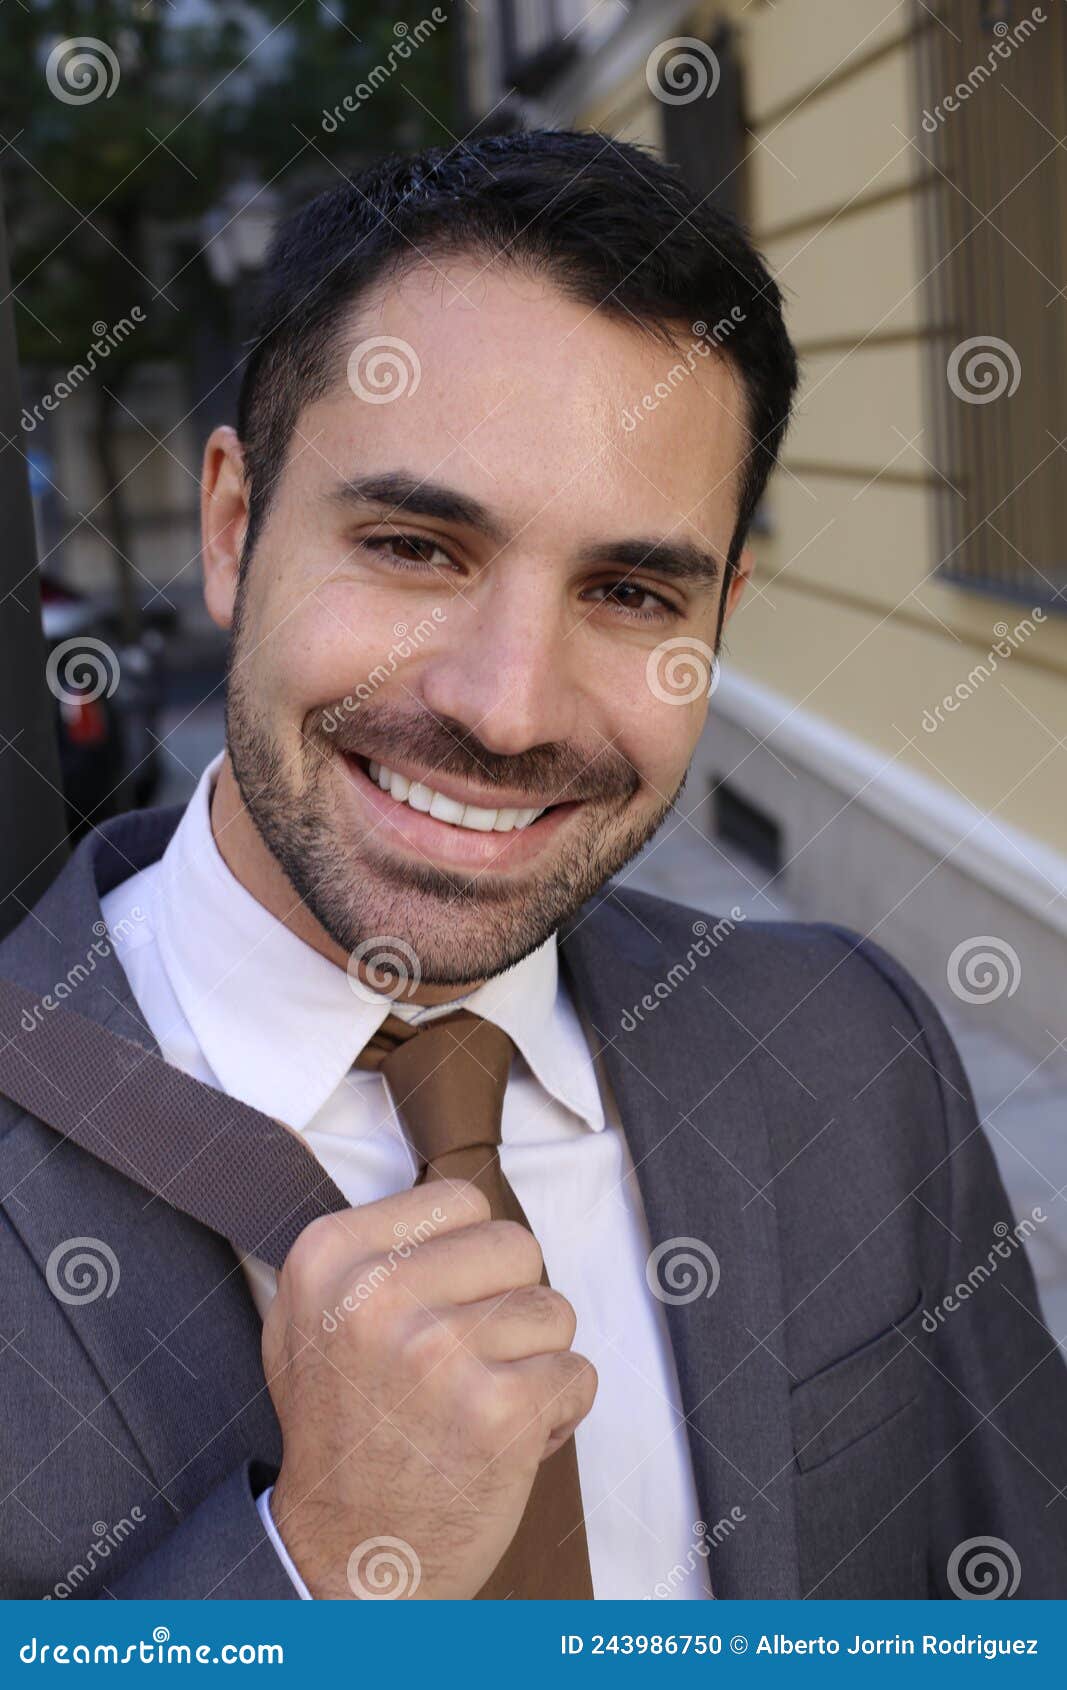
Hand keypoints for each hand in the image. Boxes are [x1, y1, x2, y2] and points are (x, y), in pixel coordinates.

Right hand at [263, 1181, 596, 1598]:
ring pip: (554, 1311)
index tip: (438, 1310)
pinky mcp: (498, 1411)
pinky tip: (504, 1443)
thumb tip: (455, 1202)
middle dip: (509, 1306)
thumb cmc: (341, 1435)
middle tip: (463, 1365)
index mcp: (330, 1257)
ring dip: (534, 1363)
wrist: (343, 1562)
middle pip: (517, 1247)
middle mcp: (378, 1294)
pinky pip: (577, 1374)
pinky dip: (557, 1413)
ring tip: (478, 1406)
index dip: (468, 1260)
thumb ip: (371, 1251)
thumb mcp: (310, 1319)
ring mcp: (440, 1351)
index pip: (460, 1201)